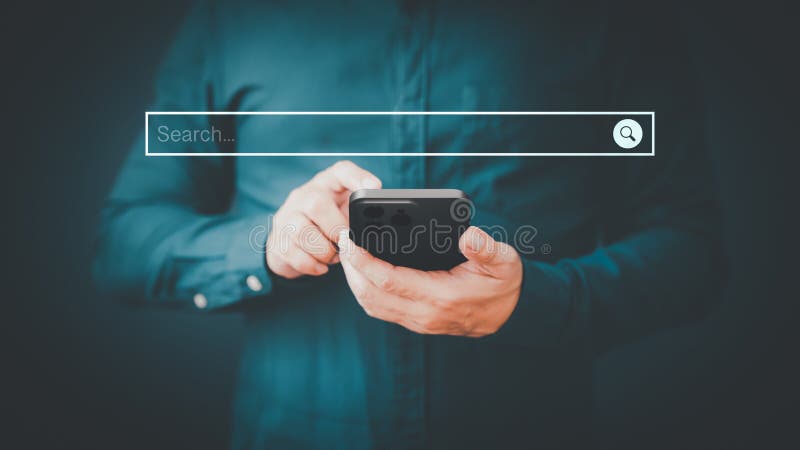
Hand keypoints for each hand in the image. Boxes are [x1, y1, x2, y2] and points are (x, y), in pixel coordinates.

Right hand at [267, 161, 380, 278]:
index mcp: (328, 184)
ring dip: (324, 250)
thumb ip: (360, 212)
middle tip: (346, 243)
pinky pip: (292, 252)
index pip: (342, 171)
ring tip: (334, 256)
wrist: (292, 240)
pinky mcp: (278, 238)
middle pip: (316, 204)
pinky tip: (322, 266)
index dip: (359, 177)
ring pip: (302, 231)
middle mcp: (305, 194)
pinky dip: (311, 264)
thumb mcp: (345, 210)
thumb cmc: (328, 223)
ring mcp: (288, 215)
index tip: (375, 188)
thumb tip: (381, 223)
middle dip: (335, 229)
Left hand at [338, 226, 522, 336]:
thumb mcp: (504, 261)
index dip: (363, 261)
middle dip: (351, 269)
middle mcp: (424, 314)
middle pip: (371, 295)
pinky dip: (365, 291)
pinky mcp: (417, 322)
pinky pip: (381, 310)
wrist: (512, 315)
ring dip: (354, 282)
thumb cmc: (505, 284)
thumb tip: (469, 235)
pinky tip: (363, 272)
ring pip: (372, 306)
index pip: (388, 280)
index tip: (350, 240)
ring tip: (349, 255)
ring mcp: (419, 321)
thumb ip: (486, 248)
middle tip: (343, 241)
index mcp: (441, 296)